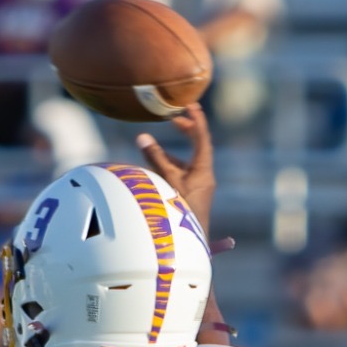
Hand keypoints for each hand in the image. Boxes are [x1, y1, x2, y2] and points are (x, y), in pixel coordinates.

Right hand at [137, 105, 215, 233]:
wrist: (188, 242)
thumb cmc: (179, 211)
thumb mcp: (167, 181)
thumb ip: (155, 159)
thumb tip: (142, 137)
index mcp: (203, 170)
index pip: (202, 138)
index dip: (196, 120)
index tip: (190, 104)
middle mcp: (204, 176)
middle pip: (198, 148)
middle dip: (187, 133)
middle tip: (174, 121)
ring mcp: (198, 187)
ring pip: (186, 163)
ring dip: (172, 154)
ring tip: (155, 149)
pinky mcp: (190, 197)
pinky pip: (181, 176)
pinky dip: (169, 168)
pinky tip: (156, 170)